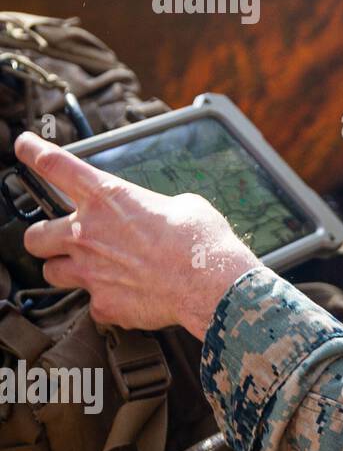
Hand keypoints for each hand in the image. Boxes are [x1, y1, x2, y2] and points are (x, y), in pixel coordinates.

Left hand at [15, 132, 261, 338]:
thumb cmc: (201, 239)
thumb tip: (161, 215)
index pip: (57, 166)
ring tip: (91, 271)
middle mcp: (88, 233)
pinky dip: (106, 300)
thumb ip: (156, 208)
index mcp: (108, 198)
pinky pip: (93, 304)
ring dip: (67, 270)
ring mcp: (90, 271)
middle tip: (60, 240)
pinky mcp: (103, 304)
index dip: (33, 152)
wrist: (210, 281)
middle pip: (34, 236)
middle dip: (44, 238)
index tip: (24, 146)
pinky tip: (126, 296)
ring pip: (51, 273)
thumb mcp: (183, 205)